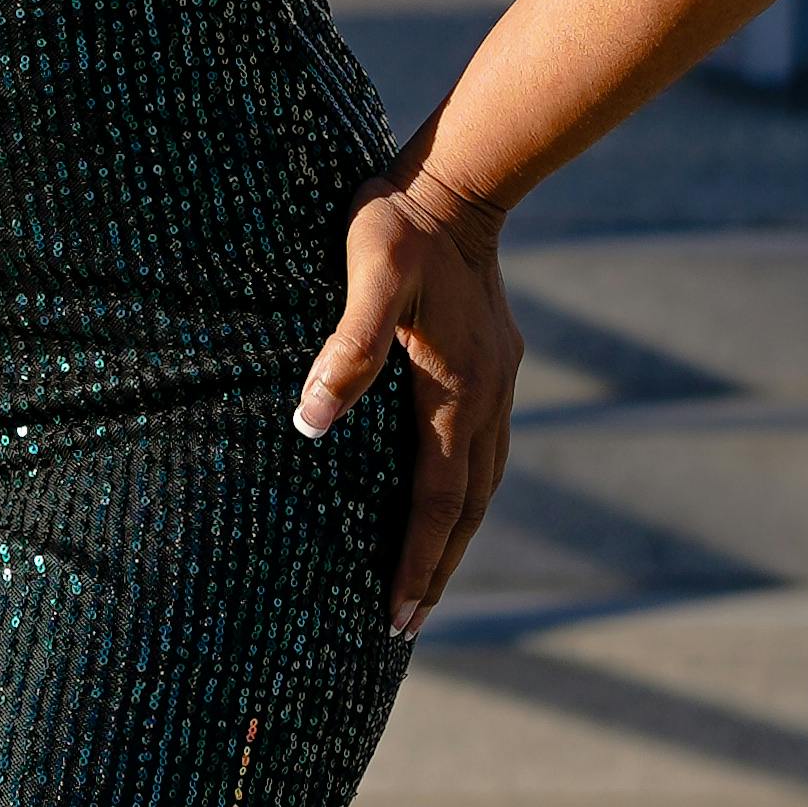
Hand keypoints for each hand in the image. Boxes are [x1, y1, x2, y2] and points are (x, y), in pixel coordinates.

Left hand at [295, 158, 521, 636]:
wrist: (460, 179)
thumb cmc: (400, 225)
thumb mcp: (369, 276)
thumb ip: (348, 348)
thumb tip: (311, 423)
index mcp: (454, 393)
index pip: (436, 502)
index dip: (417, 563)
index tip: (398, 618)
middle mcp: (485, 400)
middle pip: (466, 509)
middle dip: (439, 570)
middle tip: (407, 626)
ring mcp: (496, 383)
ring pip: (482, 483)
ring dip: (455, 537)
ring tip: (429, 581)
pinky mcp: (494, 364)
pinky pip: (484, 450)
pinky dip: (466, 492)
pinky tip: (448, 498)